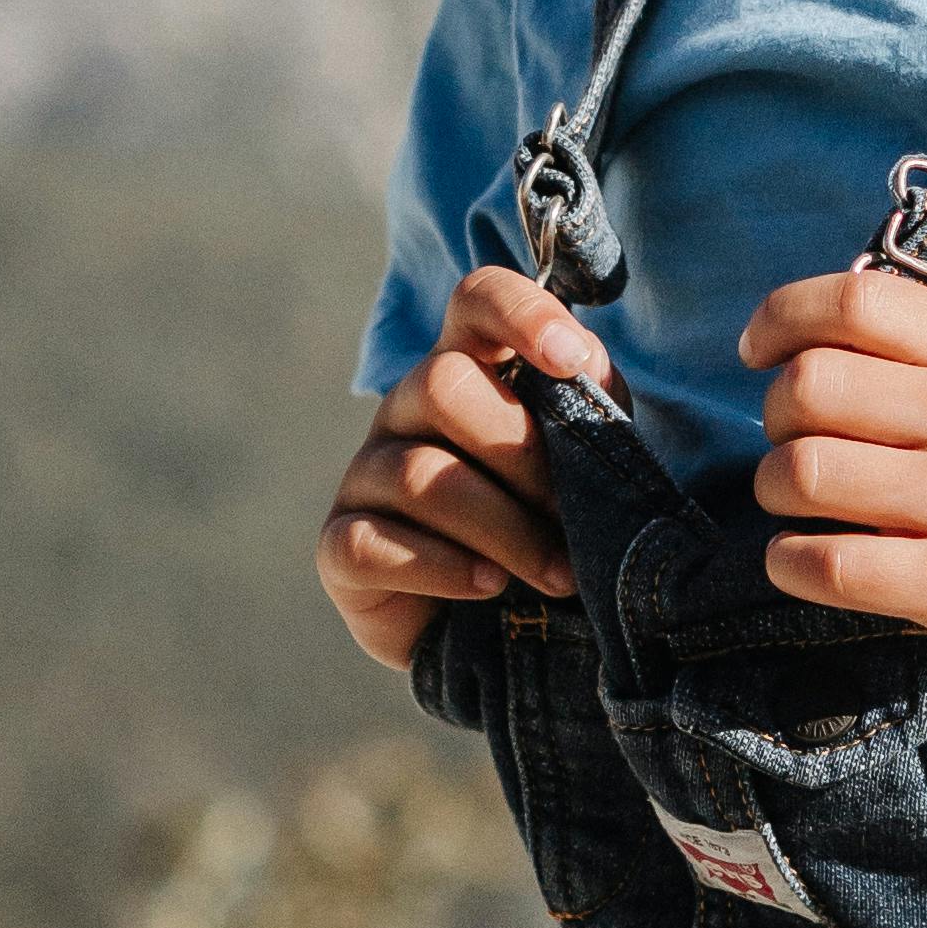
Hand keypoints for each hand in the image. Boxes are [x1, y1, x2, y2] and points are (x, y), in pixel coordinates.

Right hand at [316, 266, 615, 673]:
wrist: (499, 626)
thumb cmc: (546, 522)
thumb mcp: (582, 461)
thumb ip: (587, 408)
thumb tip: (583, 367)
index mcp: (468, 366)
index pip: (476, 301)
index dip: (521, 314)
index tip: (572, 361)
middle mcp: (405, 407)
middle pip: (442, 384)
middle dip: (522, 455)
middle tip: (571, 515)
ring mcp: (364, 475)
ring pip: (420, 475)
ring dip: (505, 530)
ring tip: (558, 576)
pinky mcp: (339, 546)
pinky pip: (373, 545)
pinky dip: (443, 569)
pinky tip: (488, 587)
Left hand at [741, 261, 926, 680]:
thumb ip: (924, 348)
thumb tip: (799, 336)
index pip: (857, 301)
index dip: (782, 317)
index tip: (758, 350)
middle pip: (810, 386)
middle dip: (774, 415)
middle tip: (793, 440)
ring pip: (803, 473)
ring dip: (775, 489)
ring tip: (802, 503)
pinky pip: (826, 564)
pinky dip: (789, 562)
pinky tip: (806, 560)